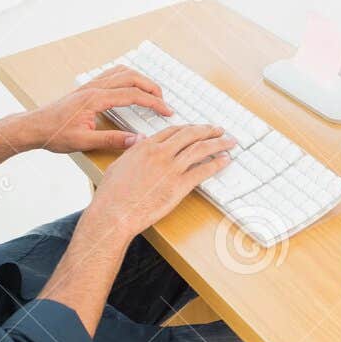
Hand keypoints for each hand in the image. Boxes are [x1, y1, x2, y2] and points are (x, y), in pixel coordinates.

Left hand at [26, 66, 174, 155]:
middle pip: (131, 77)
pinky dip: (127, 77)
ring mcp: (90, 85)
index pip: (133, 95)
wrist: (34, 127)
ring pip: (122, 72)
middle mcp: (94, 88)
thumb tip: (137, 140)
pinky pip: (112, 74)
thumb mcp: (84, 142)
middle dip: (152, 88)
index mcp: (95, 99)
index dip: (153, 102)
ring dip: (140, 79)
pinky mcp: (87, 88)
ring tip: (151, 93)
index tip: (167, 111)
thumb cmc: (55, 134)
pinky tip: (130, 87)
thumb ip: (112, 140)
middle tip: (164, 102)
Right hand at [90, 124, 235, 238]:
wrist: (114, 213)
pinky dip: (216, 164)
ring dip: (218, 143)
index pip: (173, 131)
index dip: (188, 128)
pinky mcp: (179, 186)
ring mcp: (171, 168)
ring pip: (200, 149)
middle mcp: (160, 153)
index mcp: (145, 147)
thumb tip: (139, 140)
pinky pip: (203, 171)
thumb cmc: (111, 194)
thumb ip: (132, 150)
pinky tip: (225, 161)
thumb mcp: (118, 164)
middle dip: (207, 130)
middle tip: (218, 130)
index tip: (196, 129)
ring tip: (228, 141)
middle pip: (190, 135)